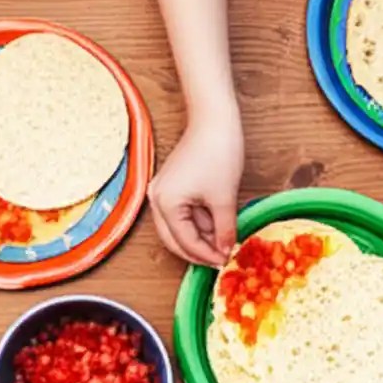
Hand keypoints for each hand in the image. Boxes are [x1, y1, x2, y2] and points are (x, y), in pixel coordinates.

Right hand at [150, 111, 242, 265]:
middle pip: (174, 238)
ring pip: (178, 227)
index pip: (185, 241)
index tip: (224, 262)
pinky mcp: (170, 185)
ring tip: (223, 242)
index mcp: (165, 203)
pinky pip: (182, 212)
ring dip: (199, 236)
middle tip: (220, 259)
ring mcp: (161, 191)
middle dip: (198, 250)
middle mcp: (156, 199)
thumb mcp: (224, 198)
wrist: (215, 120)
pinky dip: (198, 222)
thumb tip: (226, 251)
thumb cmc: (218, 153)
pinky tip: (216, 226)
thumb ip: (224, 230)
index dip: (206, 254)